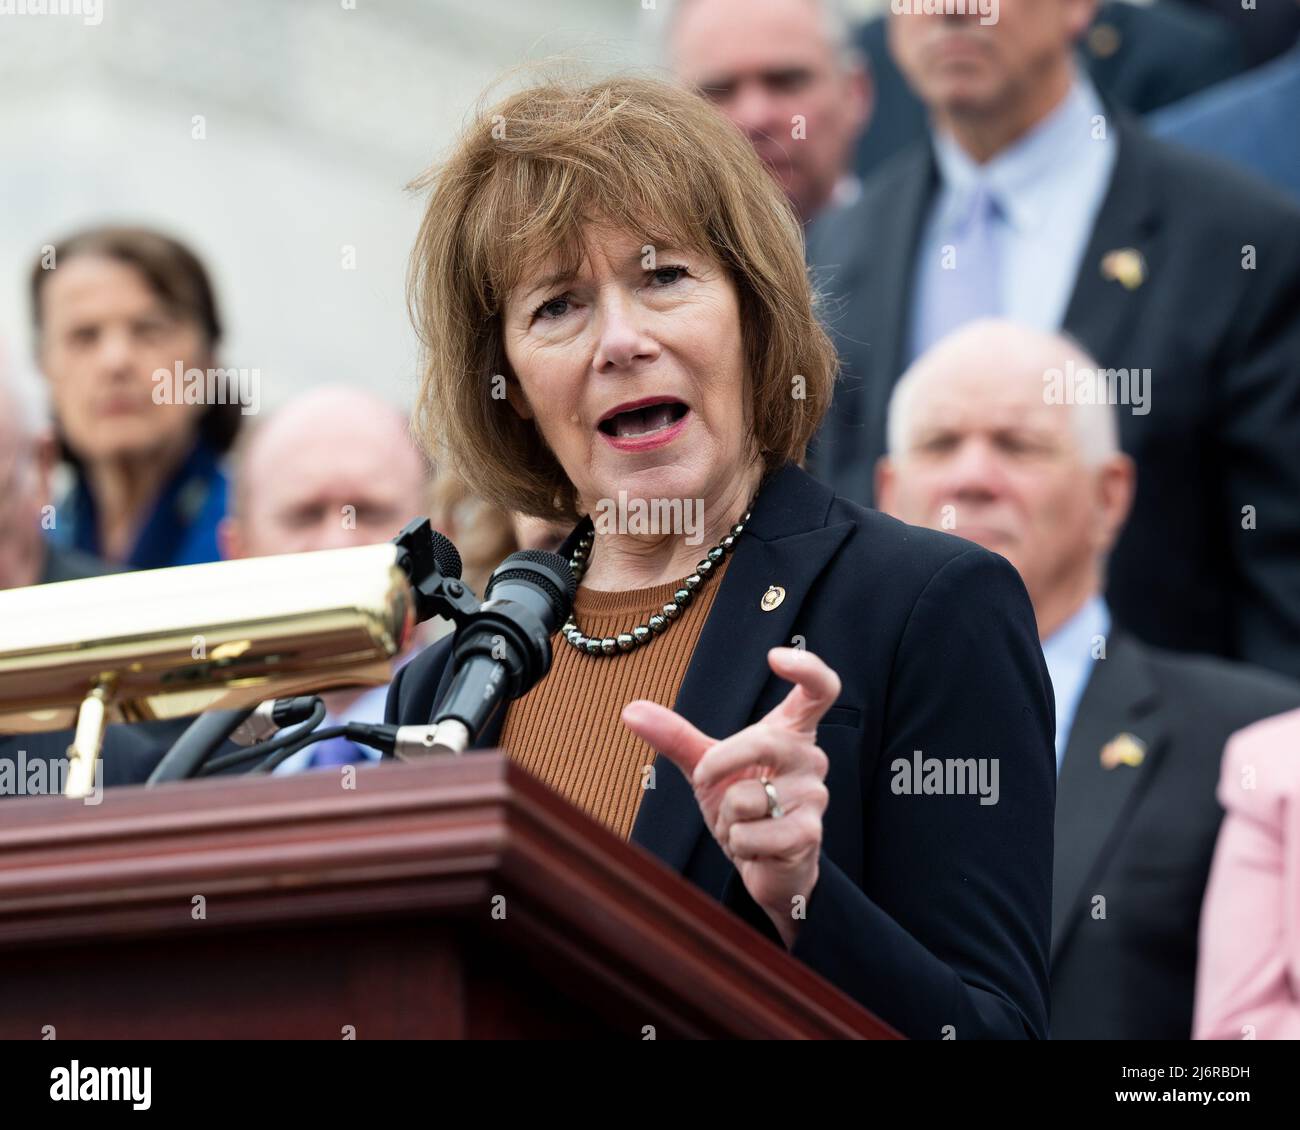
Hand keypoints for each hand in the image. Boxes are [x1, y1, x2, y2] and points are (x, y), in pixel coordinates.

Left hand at [621, 647, 838, 946]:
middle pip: (763, 741)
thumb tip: (630, 710)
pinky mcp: (809, 834)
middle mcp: (811, 758)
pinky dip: (738, 843)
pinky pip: (752, 834)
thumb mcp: (706, 765)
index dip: (806, 667)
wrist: (766, 865)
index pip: (820, 689)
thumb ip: (675, 737)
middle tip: (706, 779)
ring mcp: (814, 796)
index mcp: (791, 732)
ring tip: (743, 824)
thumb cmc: (742, 806)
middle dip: (720, 763)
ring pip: (747, 797)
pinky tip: (752, 846)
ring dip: (728, 818)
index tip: (776, 657)